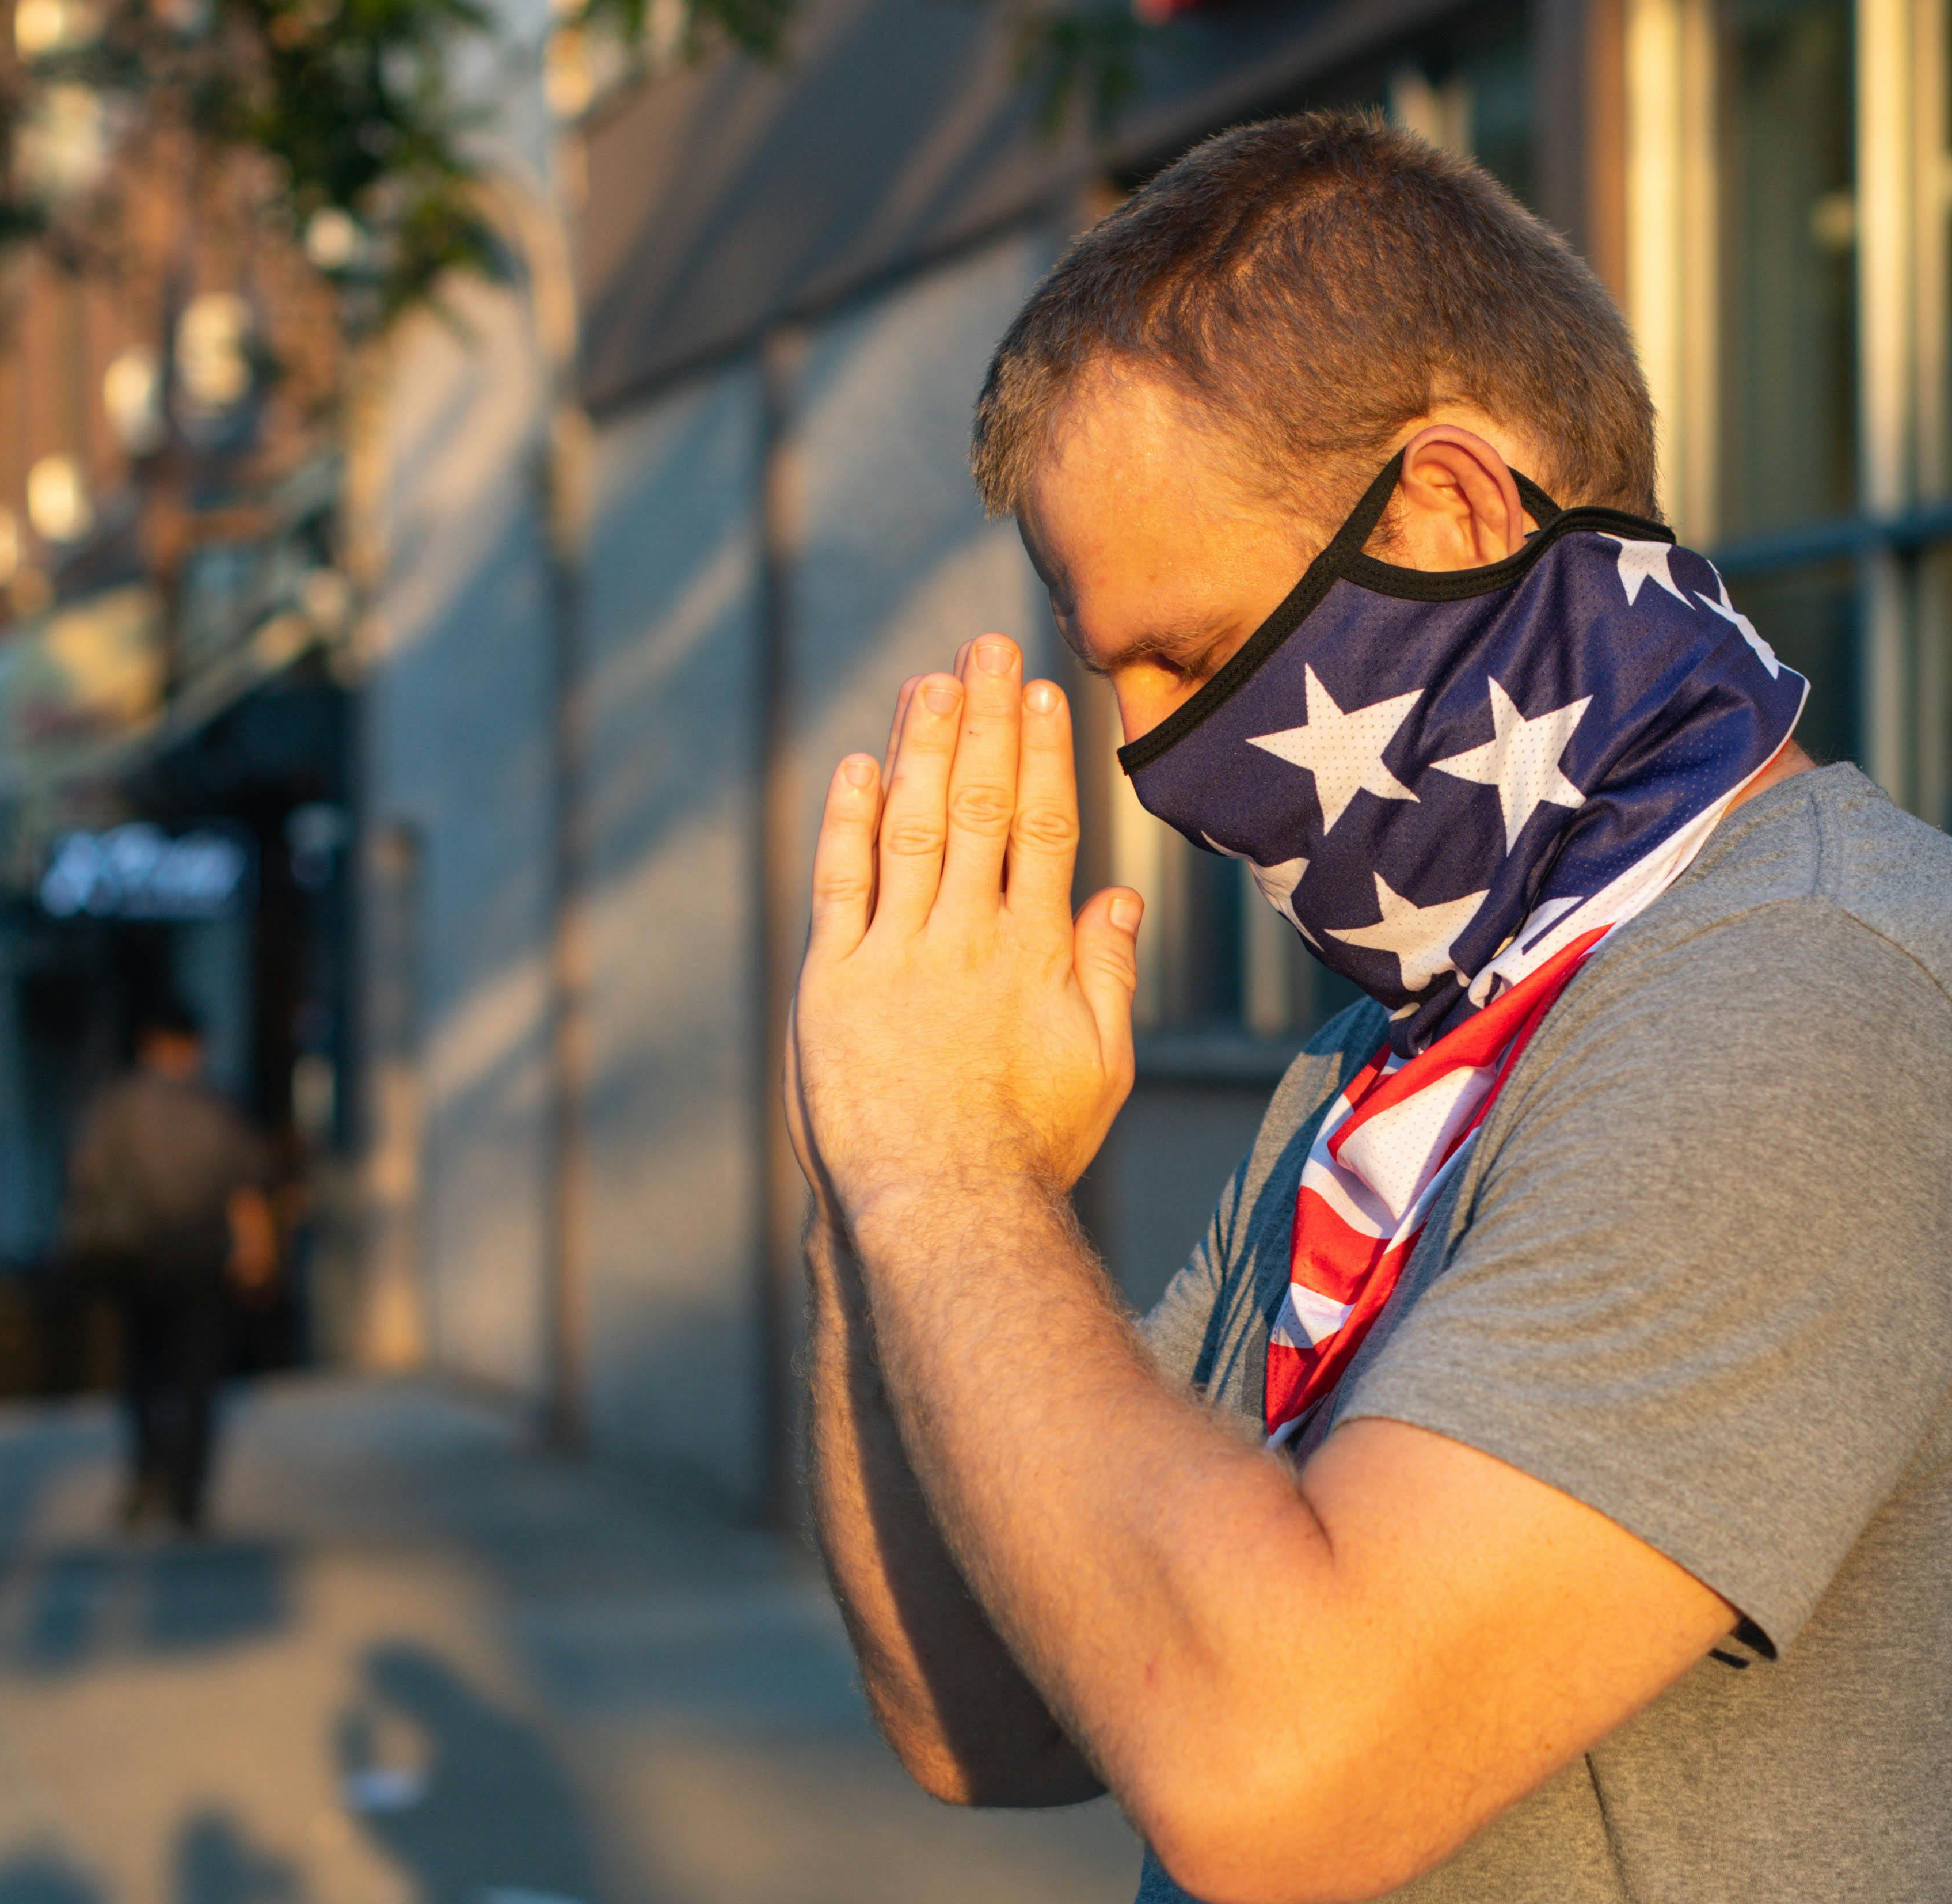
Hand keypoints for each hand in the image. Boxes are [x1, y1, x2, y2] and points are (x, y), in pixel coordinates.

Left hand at [792, 634, 1140, 1225]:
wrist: (941, 1209)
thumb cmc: (1030, 1149)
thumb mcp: (1101, 1067)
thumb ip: (1108, 974)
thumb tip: (1120, 894)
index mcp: (1034, 951)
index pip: (1045, 828)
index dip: (1043, 754)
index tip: (1041, 691)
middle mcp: (967, 937)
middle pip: (979, 806)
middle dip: (984, 720)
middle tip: (986, 645)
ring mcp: (896, 955)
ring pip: (909, 827)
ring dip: (920, 747)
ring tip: (930, 681)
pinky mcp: (832, 983)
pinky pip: (838, 884)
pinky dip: (846, 820)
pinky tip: (856, 765)